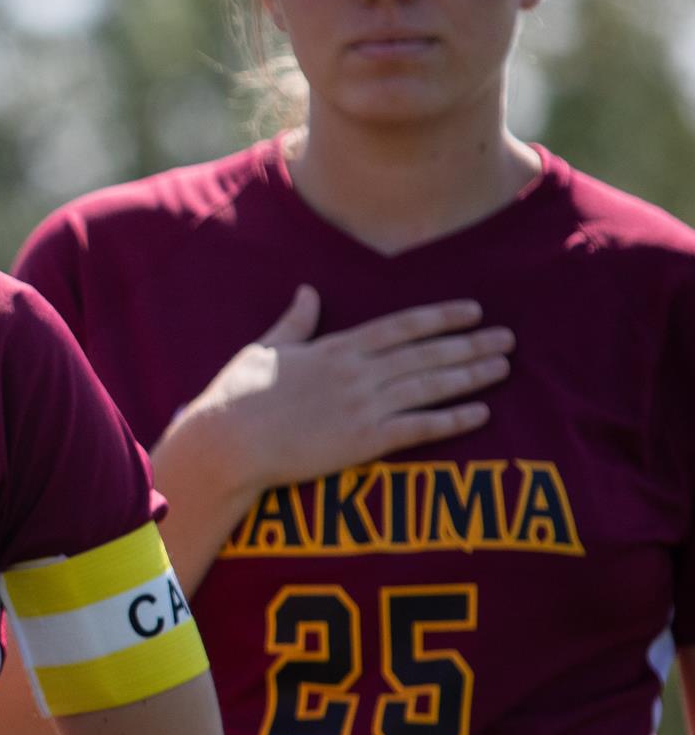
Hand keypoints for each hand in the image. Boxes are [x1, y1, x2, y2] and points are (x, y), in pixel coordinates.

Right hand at [167, 285, 511, 499]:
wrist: (228, 441)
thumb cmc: (237, 394)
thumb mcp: (265, 348)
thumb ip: (295, 322)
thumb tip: (308, 292)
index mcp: (335, 348)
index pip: (400, 327)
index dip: (440, 318)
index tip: (472, 311)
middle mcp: (357, 373)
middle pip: (426, 354)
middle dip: (470, 344)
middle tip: (508, 337)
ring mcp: (363, 407)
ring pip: (430, 386)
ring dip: (470, 375)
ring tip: (502, 366)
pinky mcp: (363, 442)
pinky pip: (418, 428)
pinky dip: (452, 420)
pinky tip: (480, 413)